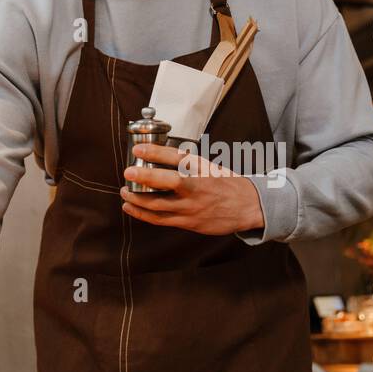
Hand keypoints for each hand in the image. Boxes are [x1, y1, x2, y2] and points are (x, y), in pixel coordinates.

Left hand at [120, 143, 264, 235]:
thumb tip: (158, 154)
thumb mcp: (209, 167)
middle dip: (145, 177)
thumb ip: (186, 163)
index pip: (177, 157)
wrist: (247, 207)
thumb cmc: (226, 184)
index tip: (139, 149)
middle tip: (128, 172)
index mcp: (203, 170)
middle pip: (169, 182)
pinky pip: (161, 219)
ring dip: (138, 199)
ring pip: (160, 205)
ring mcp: (193, 208)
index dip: (156, 152)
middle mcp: (198, 188)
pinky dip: (143, 214)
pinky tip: (131, 207)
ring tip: (125, 191)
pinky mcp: (189, 222)